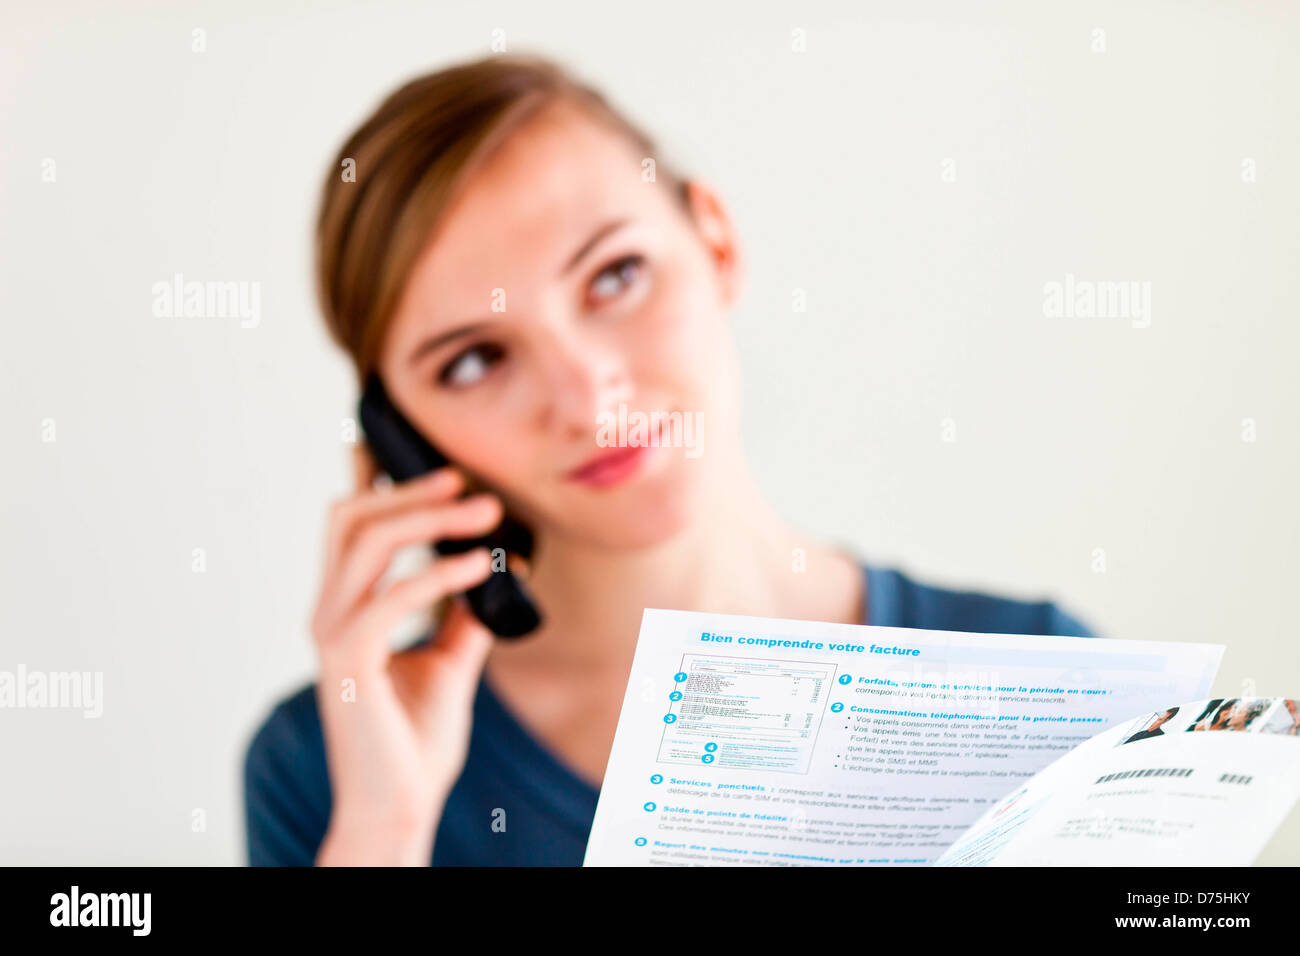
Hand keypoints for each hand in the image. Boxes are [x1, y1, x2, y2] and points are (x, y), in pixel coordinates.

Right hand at [312, 447, 502, 864]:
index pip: (351, 527)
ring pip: (365, 542)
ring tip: (485, 513)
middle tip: (468, 482)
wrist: (399, 806)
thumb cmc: (414, 742)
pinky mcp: (349, 661)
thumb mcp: (451, 664)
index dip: (377, 480)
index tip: (426, 457)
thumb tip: (503, 574)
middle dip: (410, 489)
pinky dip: (439, 574)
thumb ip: (465, 618)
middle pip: (351, 518)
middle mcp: (330, 613)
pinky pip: (392, 598)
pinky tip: (481, 567)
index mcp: (347, 609)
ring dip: (428, 518)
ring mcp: (333, 635)